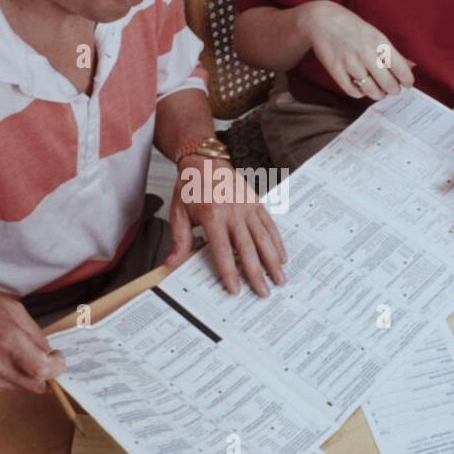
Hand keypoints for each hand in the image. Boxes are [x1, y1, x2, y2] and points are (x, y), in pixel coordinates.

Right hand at [0, 286, 65, 392]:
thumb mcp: (9, 308)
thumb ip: (33, 332)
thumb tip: (49, 352)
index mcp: (5, 339)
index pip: (42, 370)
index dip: (56, 367)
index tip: (57, 358)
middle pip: (34, 384)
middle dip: (44, 373)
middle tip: (42, 360)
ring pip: (19, 387)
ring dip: (24, 375)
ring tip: (12, 354)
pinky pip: (1, 387)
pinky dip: (7, 376)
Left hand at [165, 157, 286, 296]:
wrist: (205, 161)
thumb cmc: (190, 188)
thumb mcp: (179, 212)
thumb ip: (179, 239)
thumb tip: (171, 263)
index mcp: (212, 215)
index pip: (222, 250)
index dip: (229, 272)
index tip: (235, 290)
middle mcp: (233, 211)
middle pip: (247, 248)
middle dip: (257, 273)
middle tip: (264, 293)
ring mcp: (247, 207)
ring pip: (263, 238)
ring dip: (272, 261)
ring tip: (280, 280)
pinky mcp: (256, 203)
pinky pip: (269, 225)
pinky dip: (277, 242)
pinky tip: (282, 257)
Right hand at [301, 0, 415, 100]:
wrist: (322, 20)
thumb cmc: (352, 28)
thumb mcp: (375, 34)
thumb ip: (392, 52)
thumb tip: (411, 66)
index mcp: (379, 42)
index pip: (400, 68)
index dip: (406, 80)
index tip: (407, 84)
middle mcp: (366, 53)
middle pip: (388, 84)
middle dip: (393, 90)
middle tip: (392, 89)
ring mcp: (350, 62)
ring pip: (371, 90)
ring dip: (378, 94)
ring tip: (379, 91)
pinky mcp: (336, 70)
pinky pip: (353, 91)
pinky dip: (360, 93)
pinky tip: (362, 88)